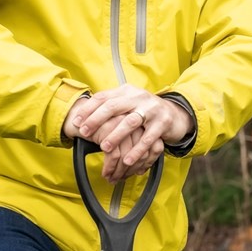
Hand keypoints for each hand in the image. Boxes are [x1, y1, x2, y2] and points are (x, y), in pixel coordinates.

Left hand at [64, 85, 189, 182]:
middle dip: (96, 120)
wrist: (175, 113)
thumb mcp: (129, 103)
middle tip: (85, 133)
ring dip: (115, 135)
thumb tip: (81, 117)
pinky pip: (148, 137)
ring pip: (130, 122)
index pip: (103, 97)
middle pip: (113, 106)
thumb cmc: (145, 111)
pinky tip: (128, 159)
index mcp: (127, 91)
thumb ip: (110, 106)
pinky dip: (137, 149)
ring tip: (104, 147)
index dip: (88, 109)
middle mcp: (139, 97)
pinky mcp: (163, 123)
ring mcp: (152, 109)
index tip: (76, 121)